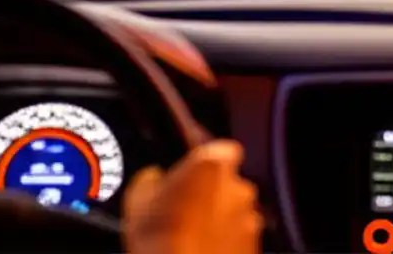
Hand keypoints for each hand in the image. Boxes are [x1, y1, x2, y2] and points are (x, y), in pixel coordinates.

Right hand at [122, 140, 261, 253]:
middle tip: (187, 207)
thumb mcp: (138, 198)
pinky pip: (240, 237)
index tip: (193, 171)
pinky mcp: (254, 247)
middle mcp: (239, 187)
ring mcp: (250, 219)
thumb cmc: (160, 238)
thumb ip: (152, 177)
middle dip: (213, 192)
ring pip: (236, 211)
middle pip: (229, 182)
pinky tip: (203, 250)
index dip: (207, 161)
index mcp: (212, 164)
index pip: (221, 149)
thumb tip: (154, 178)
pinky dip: (226, 242)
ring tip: (192, 235)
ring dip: (220, 219)